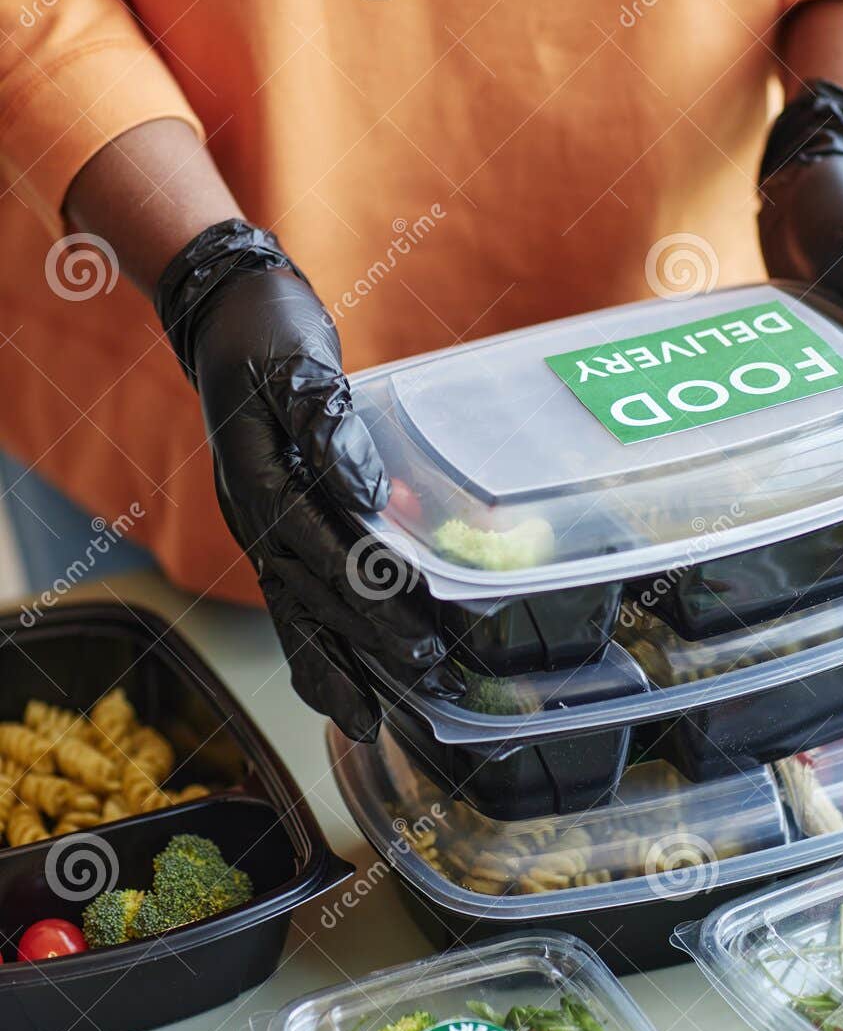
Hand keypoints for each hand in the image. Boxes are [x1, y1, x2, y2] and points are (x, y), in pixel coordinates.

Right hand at [154, 219, 457, 734]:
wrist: (230, 310)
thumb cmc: (266, 328)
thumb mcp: (294, 361)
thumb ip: (326, 424)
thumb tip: (365, 494)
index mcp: (253, 475)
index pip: (313, 545)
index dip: (363, 588)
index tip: (413, 621)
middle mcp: (252, 512)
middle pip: (304, 593)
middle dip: (363, 642)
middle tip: (423, 674)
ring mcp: (262, 521)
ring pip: (294, 609)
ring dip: (334, 665)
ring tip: (370, 720)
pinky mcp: (279, 521)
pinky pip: (298, 593)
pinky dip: (323, 639)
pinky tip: (351, 677)